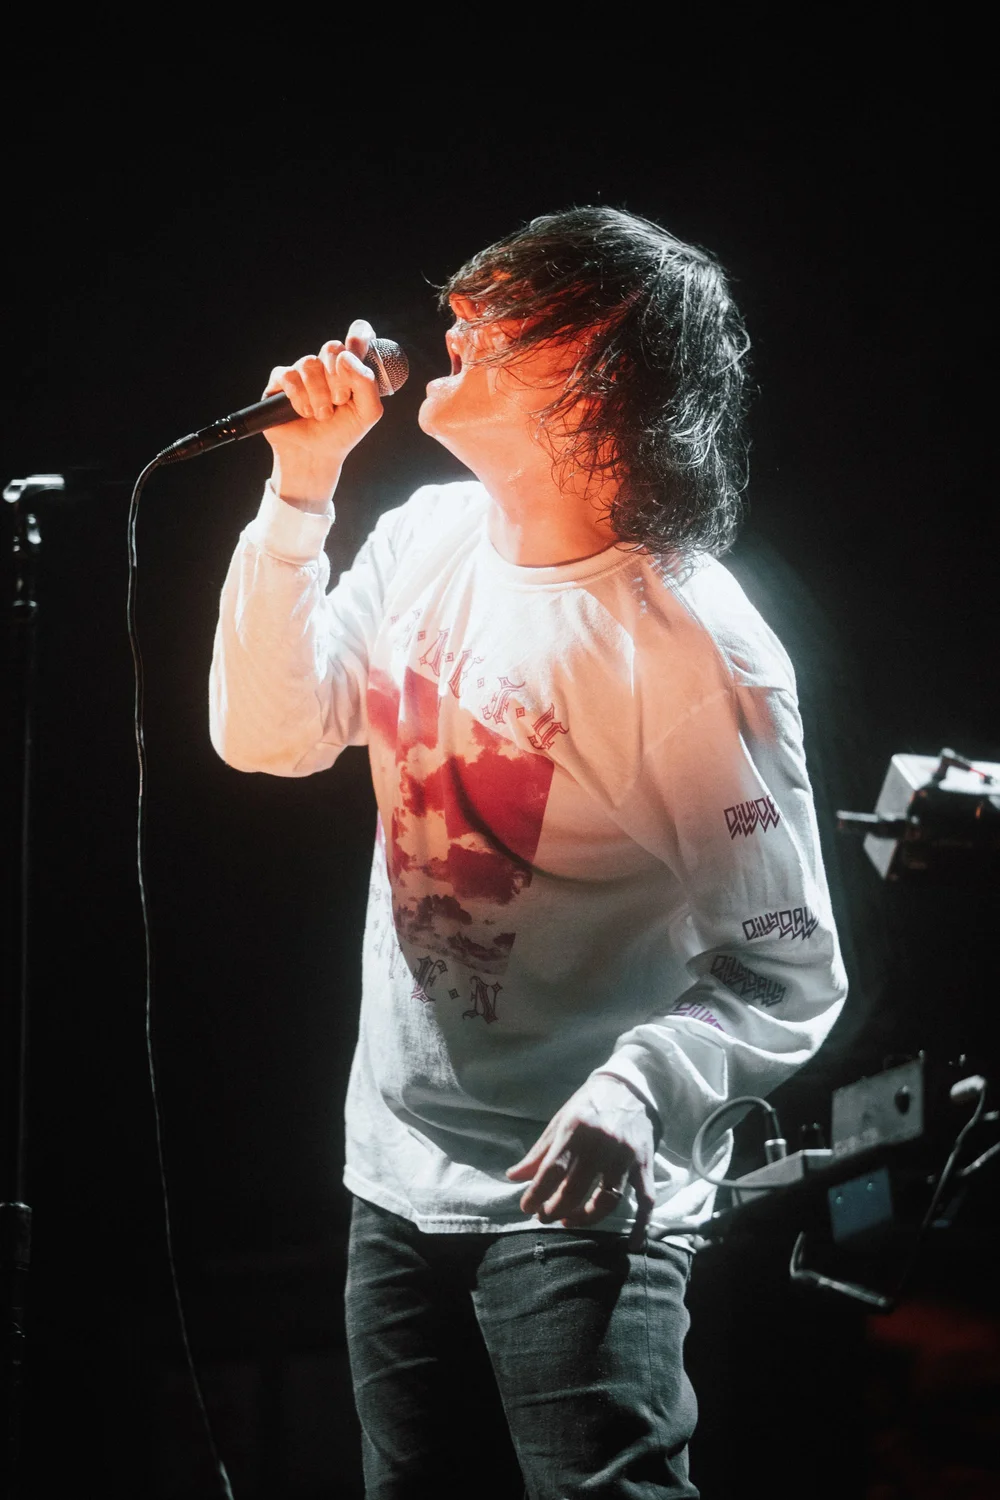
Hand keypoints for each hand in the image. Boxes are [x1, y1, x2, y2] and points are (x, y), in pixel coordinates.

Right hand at [264, 319, 383, 509]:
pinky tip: (303, 412)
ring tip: (321, 415)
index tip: (359, 343)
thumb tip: (345, 357)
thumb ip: (367, 384)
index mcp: (350, 368)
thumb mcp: (367, 413)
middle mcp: (326, 365)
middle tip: (340, 401)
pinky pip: (288, 375)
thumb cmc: (342, 433)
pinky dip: (299, 396)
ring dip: (318, 393)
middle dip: (338, 377)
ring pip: (309, 363)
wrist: (316, 455)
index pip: (357, 338)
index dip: (359, 335)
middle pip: (332, 347)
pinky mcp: (280, 381)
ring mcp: (302, 372)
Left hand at [506, 1074, 655, 1239]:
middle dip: (555, 1210)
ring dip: (585, 1218)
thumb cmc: (590, 1104)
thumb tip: (514, 1177)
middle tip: (544, 1217)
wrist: (631, 1087)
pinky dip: (641, 1225)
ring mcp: (625, 1157)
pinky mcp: (644, 1165)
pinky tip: (631, 1244)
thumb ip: (539, 1152)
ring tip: (569, 1221)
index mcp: (576, 1131)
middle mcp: (601, 1145)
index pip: (552, 1171)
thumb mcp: (561, 1120)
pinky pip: (646, 1200)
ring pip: (606, 1200)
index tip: (526, 1207)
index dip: (536, 1194)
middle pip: (575, 1191)